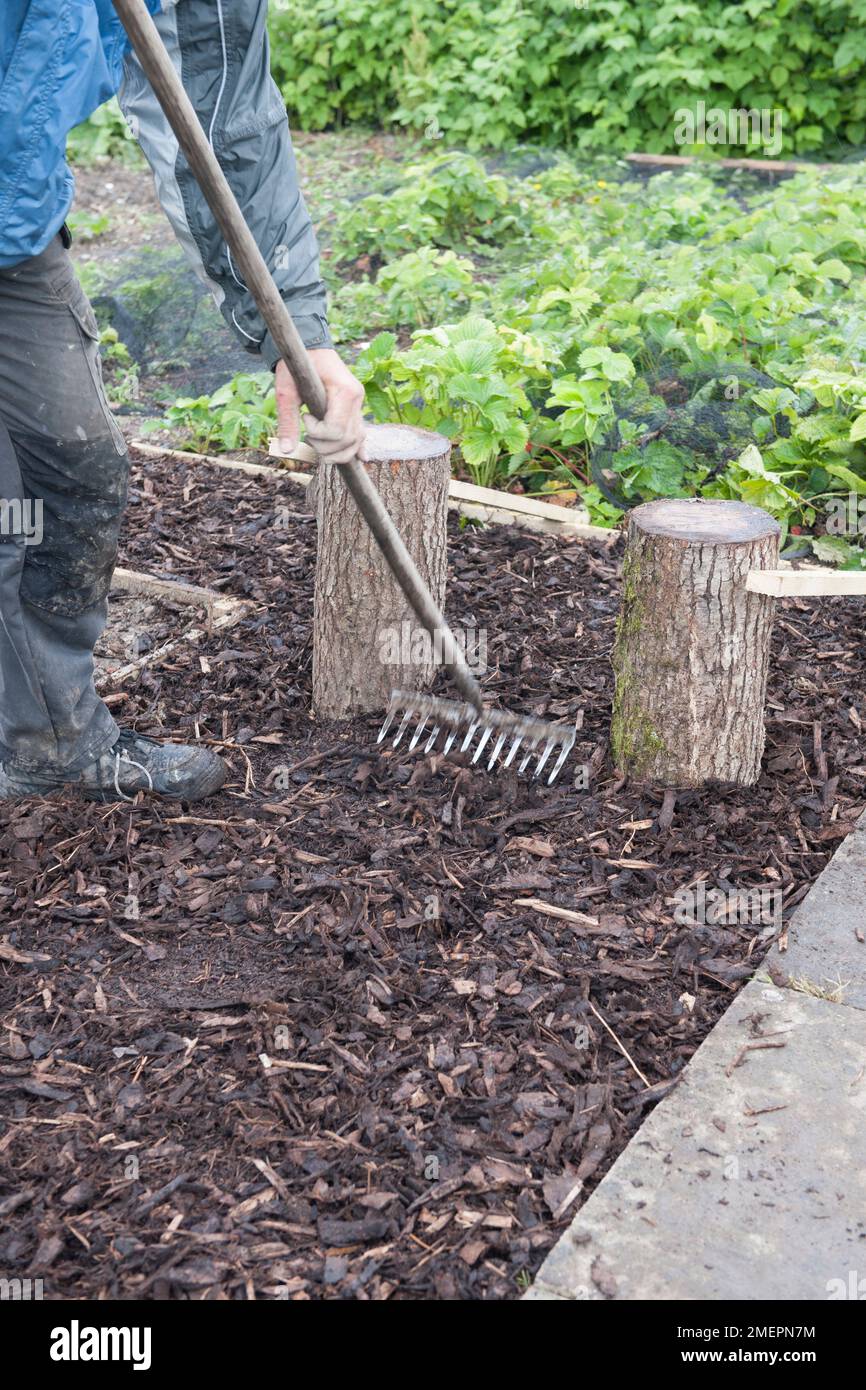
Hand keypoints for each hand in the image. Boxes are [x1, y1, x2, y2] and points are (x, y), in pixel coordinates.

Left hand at [275, 349, 365, 463]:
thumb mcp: (286, 390)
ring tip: (317, 445)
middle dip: (324, 446)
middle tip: (306, 433)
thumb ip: (287, 420)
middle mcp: (357, 399)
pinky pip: (361, 434)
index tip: (304, 417)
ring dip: (336, 452)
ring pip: (356, 441)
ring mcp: (359, 405)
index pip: (336, 430)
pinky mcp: (356, 409)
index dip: (317, 433)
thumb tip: (286, 450)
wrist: (310, 347)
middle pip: (347, 440)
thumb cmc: (297, 365)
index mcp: (345, 391)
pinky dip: (357, 448)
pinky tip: (360, 460)